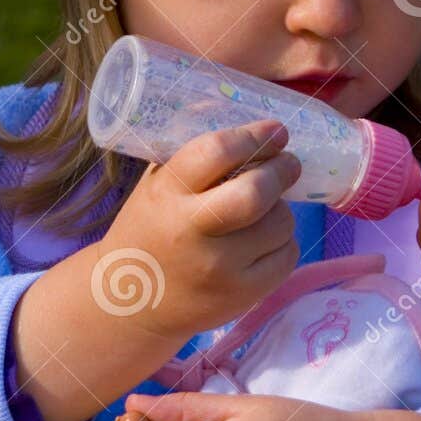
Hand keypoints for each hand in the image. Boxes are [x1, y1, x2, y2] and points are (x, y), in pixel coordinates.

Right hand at [11, 120, 301, 420]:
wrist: (131, 303)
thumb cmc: (150, 230)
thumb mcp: (156, 187)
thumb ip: (192, 157)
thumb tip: (245, 116)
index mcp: (167, 194)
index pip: (215, 152)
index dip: (253, 137)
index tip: (275, 130)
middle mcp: (193, 231)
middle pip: (257, 193)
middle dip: (282, 170)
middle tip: (289, 162)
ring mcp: (220, 268)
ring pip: (280, 223)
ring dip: (280, 209)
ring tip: (265, 208)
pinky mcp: (243, 295)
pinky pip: (286, 255)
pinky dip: (282, 241)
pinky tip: (265, 240)